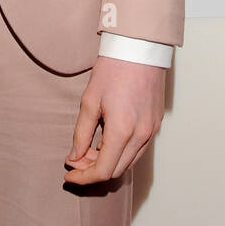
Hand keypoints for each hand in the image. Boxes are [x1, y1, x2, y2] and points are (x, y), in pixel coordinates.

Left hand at [64, 55, 164, 184]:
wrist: (139, 48)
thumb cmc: (113, 69)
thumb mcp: (89, 100)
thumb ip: (81, 133)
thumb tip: (75, 157)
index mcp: (122, 131)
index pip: (103, 171)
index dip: (83, 177)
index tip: (69, 174)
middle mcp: (141, 136)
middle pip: (116, 171)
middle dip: (93, 170)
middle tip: (75, 160)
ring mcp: (151, 131)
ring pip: (128, 162)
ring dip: (108, 162)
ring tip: (89, 150)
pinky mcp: (155, 124)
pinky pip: (138, 150)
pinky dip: (121, 153)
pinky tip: (107, 141)